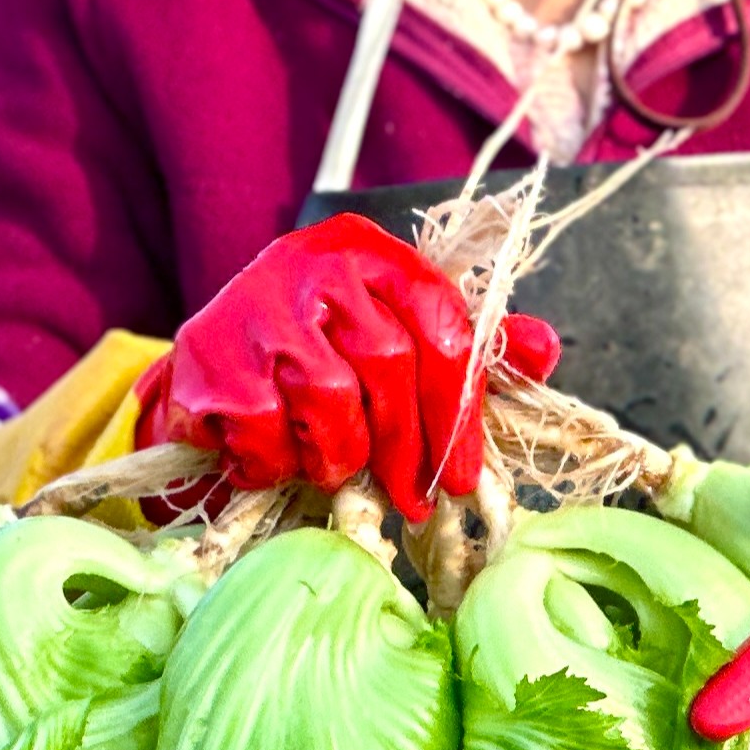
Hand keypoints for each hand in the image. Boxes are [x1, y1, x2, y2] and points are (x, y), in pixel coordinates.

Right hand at [132, 214, 559, 522]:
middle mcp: (311, 265)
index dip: (459, 408)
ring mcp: (254, 310)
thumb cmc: (315, 345)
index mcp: (366, 250)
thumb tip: (541, 351)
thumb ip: (468, 341)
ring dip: (338, 456)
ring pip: (329, 405)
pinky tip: (275, 455)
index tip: (464, 474)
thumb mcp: (390, 325)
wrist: (208, 354)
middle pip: (387, 364)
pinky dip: (278, 464)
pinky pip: (267, 436)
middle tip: (413, 498)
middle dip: (407, 447)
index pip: (440, 320)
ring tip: (331, 462)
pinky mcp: (207, 361)